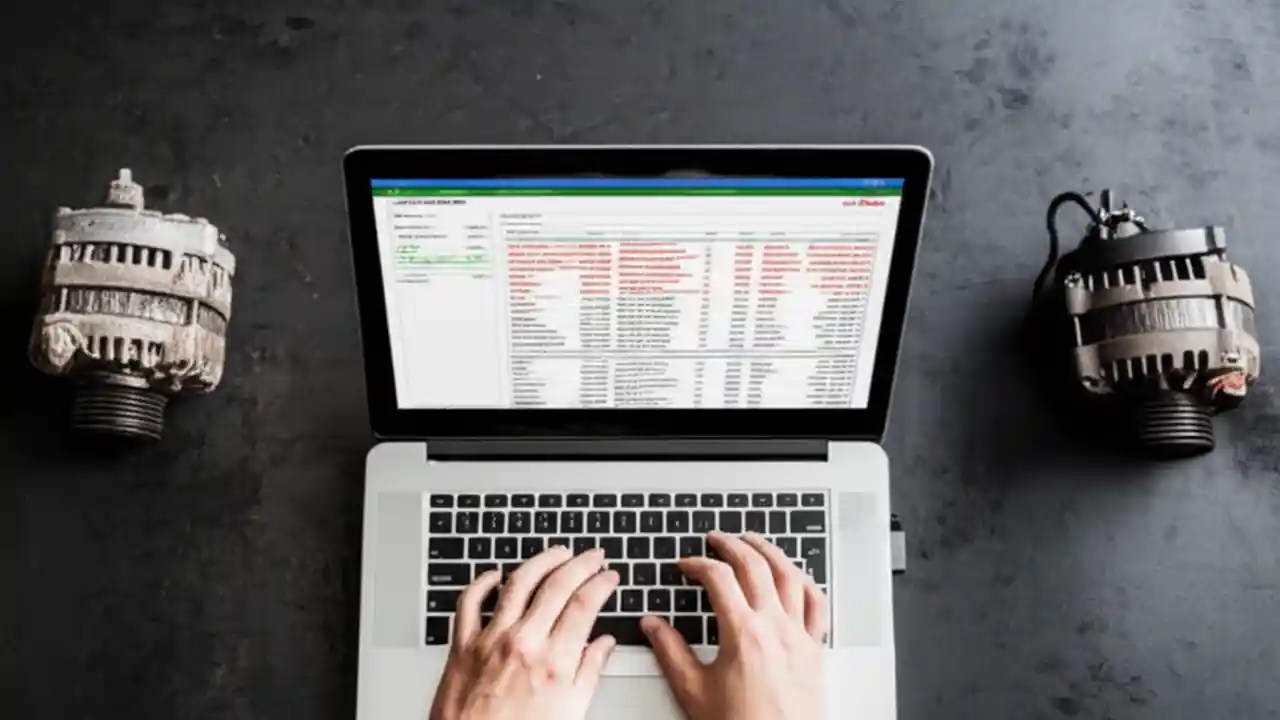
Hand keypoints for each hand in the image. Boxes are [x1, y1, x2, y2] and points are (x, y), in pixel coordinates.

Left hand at [430, 546, 619, 719]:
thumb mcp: (570, 712)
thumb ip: (589, 673)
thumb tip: (604, 646)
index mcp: (553, 662)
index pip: (584, 604)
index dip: (601, 583)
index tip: (609, 576)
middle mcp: (523, 643)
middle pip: (557, 585)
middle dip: (580, 563)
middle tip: (592, 556)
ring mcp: (490, 640)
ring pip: (517, 583)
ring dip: (541, 561)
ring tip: (557, 553)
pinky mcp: (462, 645)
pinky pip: (469, 602)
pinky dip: (483, 582)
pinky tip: (496, 574)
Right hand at [642, 532, 827, 719]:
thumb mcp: (693, 692)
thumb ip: (670, 652)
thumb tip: (652, 625)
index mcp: (743, 633)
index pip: (718, 578)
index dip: (697, 564)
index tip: (685, 565)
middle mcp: (775, 627)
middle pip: (755, 565)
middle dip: (732, 545)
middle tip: (715, 539)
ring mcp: (799, 635)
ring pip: (789, 575)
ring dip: (769, 551)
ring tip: (753, 540)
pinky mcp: (814, 648)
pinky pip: (816, 604)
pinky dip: (805, 581)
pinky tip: (795, 575)